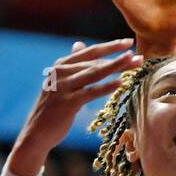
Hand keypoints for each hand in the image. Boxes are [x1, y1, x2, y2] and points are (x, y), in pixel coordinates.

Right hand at [12, 38, 141, 172]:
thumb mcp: (60, 82)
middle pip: (95, 62)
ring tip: (133, 63)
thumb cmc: (53, 108)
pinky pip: (90, 92)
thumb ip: (72, 64)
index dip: (110, 46)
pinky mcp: (66, 103)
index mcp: (61, 65)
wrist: (36, 132)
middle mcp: (61, 72)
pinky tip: (120, 83)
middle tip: (138, 57)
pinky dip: (105, 87)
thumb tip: (79, 44)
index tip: (128, 42)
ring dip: (116, 67)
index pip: (90, 52)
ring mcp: (62, 87)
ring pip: (94, 74)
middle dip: (119, 59)